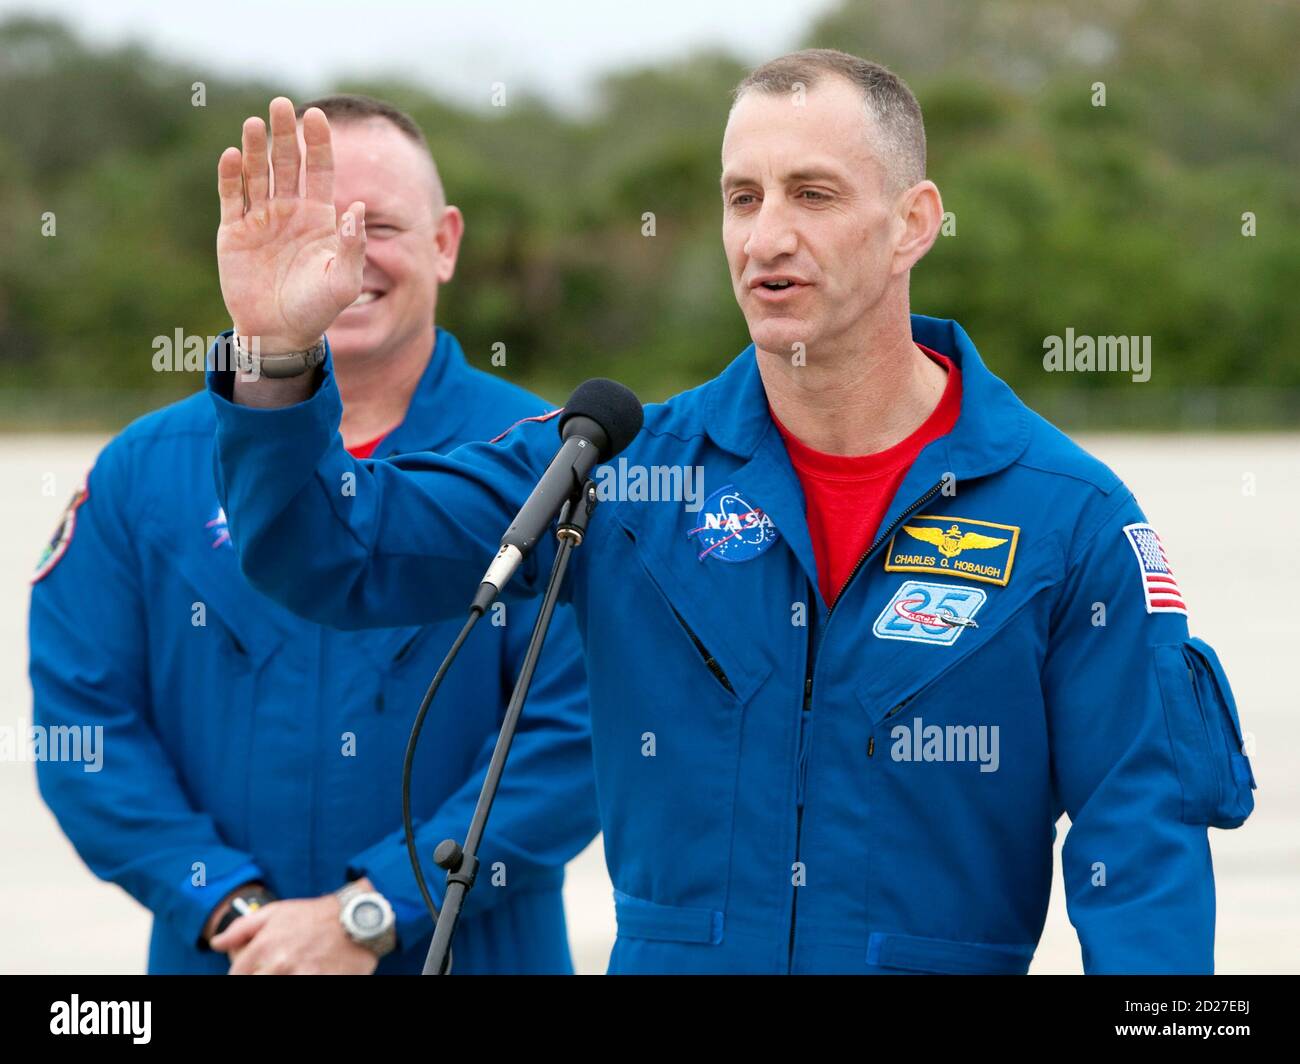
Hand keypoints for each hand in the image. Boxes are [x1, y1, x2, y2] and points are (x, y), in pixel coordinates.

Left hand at [209, 885, 379, 974]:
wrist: (358, 917)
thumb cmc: (316, 914)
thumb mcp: (277, 911)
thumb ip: (242, 928)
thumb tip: (215, 943)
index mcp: (263, 945)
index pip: (236, 976)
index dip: (242, 976)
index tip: (253, 972)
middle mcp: (278, 963)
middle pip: (254, 983)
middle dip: (260, 977)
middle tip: (277, 968)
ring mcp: (299, 975)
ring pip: (276, 987)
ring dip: (281, 979)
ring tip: (293, 969)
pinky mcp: (319, 982)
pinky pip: (302, 988)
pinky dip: (302, 979)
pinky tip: (308, 972)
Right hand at [216, 97, 365, 355]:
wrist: (280, 334)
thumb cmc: (318, 310)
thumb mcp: (344, 281)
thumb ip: (353, 245)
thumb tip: (359, 208)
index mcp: (318, 218)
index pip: (320, 171)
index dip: (318, 144)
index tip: (318, 116)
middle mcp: (289, 212)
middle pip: (287, 164)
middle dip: (285, 135)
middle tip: (281, 104)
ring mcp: (260, 220)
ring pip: (258, 175)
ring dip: (256, 148)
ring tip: (256, 122)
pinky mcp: (233, 232)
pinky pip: (231, 198)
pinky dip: (231, 177)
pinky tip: (233, 155)